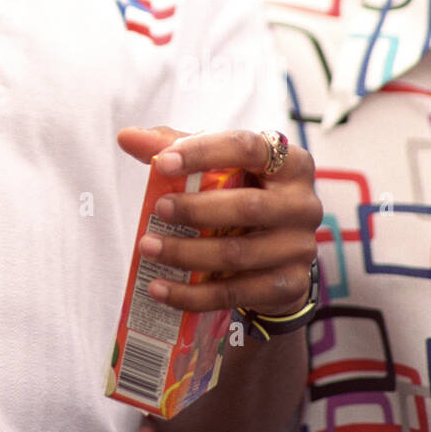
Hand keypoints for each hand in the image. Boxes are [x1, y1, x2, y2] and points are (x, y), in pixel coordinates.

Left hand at [117, 125, 321, 317]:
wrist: (277, 252)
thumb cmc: (241, 193)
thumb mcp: (215, 164)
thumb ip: (173, 146)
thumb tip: (127, 137)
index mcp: (290, 162)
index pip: (248, 148)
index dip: (204, 152)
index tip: (163, 162)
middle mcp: (303, 204)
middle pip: (248, 207)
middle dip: (195, 209)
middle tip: (158, 209)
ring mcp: (300, 248)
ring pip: (238, 254)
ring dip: (186, 253)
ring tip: (148, 247)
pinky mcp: (289, 286)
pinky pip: (235, 293)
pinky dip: (192, 294)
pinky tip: (160, 288)